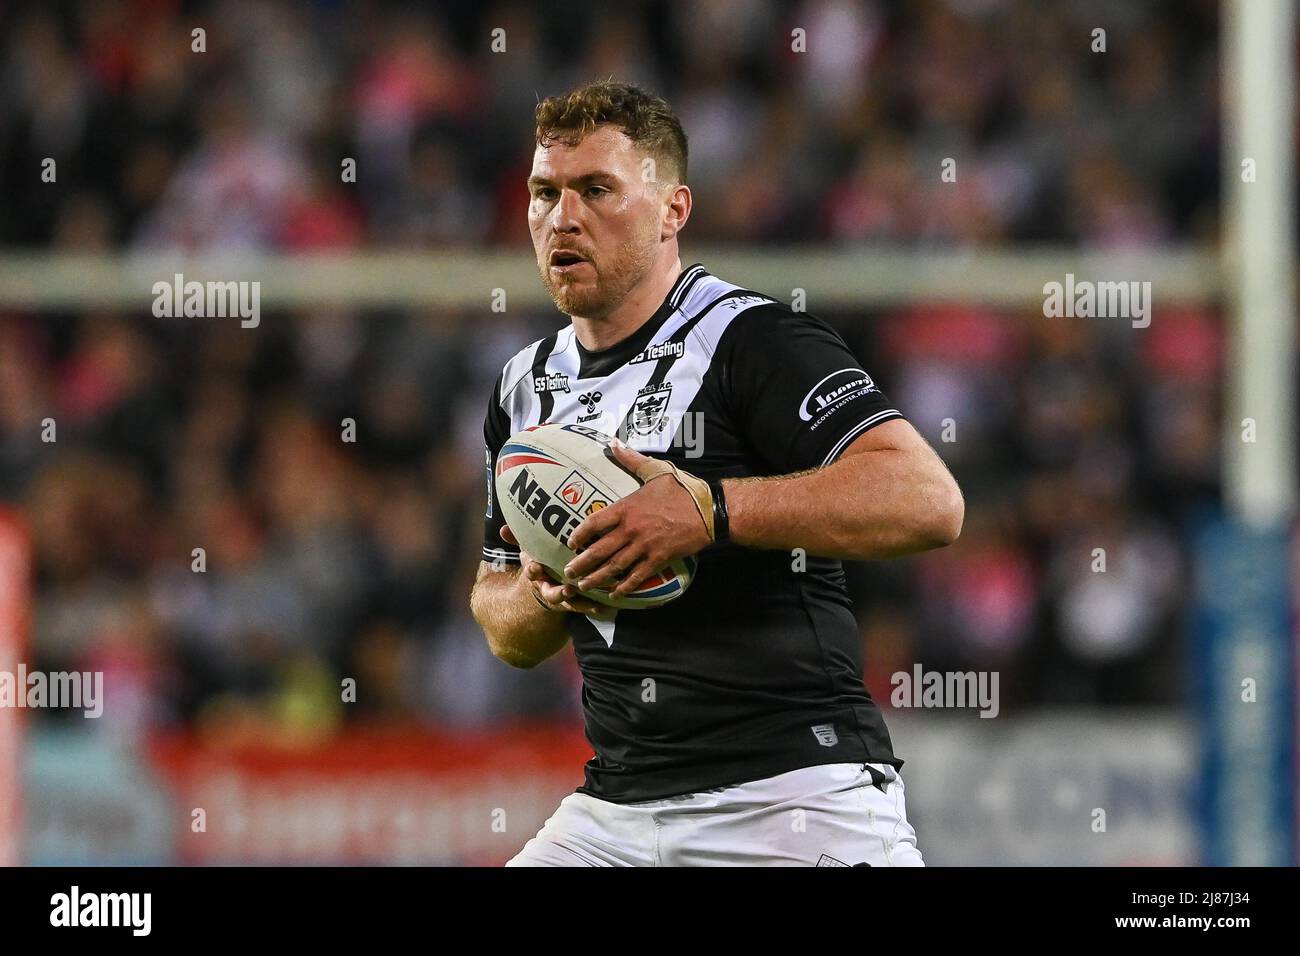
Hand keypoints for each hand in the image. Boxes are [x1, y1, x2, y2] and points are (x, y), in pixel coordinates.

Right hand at [501, 525, 605, 613]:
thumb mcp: (528, 549)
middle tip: (567, 590)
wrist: (545, 582)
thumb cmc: (540, 561)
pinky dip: (594, 606)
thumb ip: (517, 539)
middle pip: (551, 594)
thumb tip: (503, 529)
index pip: (532, 573)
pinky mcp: (577, 601)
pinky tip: (606, 606)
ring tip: (592, 602)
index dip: (533, 571)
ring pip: (570, 603)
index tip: (535, 567)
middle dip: (559, 593)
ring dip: (580, 603)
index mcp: (537, 574)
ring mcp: (564, 597)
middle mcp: (549, 588)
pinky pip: (585, 606)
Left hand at [563, 440, 712, 597]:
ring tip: (583, 586)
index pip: (594, 523)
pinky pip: (637, 576)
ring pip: (614, 567)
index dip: (579, 534)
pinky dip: (624, 587)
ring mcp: (644, 547)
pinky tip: (614, 593)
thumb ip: (631, 459)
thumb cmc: (681, 489)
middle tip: (568, 573)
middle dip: (581, 564)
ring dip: (596, 578)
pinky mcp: (658, 559)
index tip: (570, 542)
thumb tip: (613, 442)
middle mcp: (631, 530)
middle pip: (599, 550)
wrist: (708, 510)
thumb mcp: (655, 470)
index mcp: (626, 508)